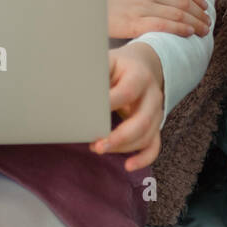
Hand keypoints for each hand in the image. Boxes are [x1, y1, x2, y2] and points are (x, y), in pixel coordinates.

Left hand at [89, 43, 163, 170]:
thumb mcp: (108, 61)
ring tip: (99, 149)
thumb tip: (70, 86)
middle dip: (118, 136)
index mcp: (139, 76)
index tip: (90, 114)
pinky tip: (128, 166)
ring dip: (123, 147)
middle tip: (96, 144)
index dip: (109, 104)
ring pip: (147, 135)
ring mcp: (157, 112)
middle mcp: (152, 95)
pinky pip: (154, 146)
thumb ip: (94, 73)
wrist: (143, 65)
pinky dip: (143, 159)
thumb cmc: (118, 66)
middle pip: (141, 120)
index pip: (127, 92)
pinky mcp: (156, 126)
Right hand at [106, 0, 210, 38]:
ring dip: (195, 23)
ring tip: (203, 31)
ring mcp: (141, 5)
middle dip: (199, 13)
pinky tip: (188, 34)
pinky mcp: (134, 22)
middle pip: (182, 1)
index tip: (203, 5)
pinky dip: (180, 29)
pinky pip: (164, 25)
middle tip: (207, 22)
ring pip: (178, 14)